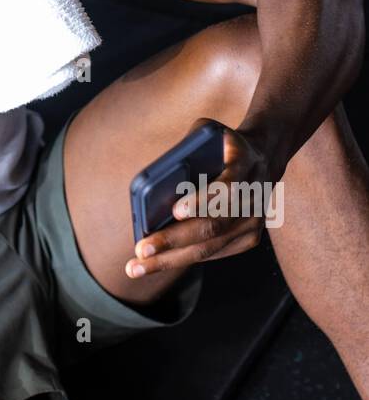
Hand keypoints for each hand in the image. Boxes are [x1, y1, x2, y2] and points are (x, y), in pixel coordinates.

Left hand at [125, 117, 277, 279]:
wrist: (262, 157)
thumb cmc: (222, 145)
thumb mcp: (208, 133)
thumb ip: (186, 147)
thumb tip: (154, 182)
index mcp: (244, 164)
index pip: (225, 187)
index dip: (201, 201)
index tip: (175, 211)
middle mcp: (253, 196)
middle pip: (213, 225)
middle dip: (174, 240)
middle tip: (141, 249)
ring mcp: (254, 221)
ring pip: (210, 247)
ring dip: (171, 258)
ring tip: (138, 266)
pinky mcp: (250, 238)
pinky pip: (213, 253)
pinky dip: (184, 257)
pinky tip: (157, 262)